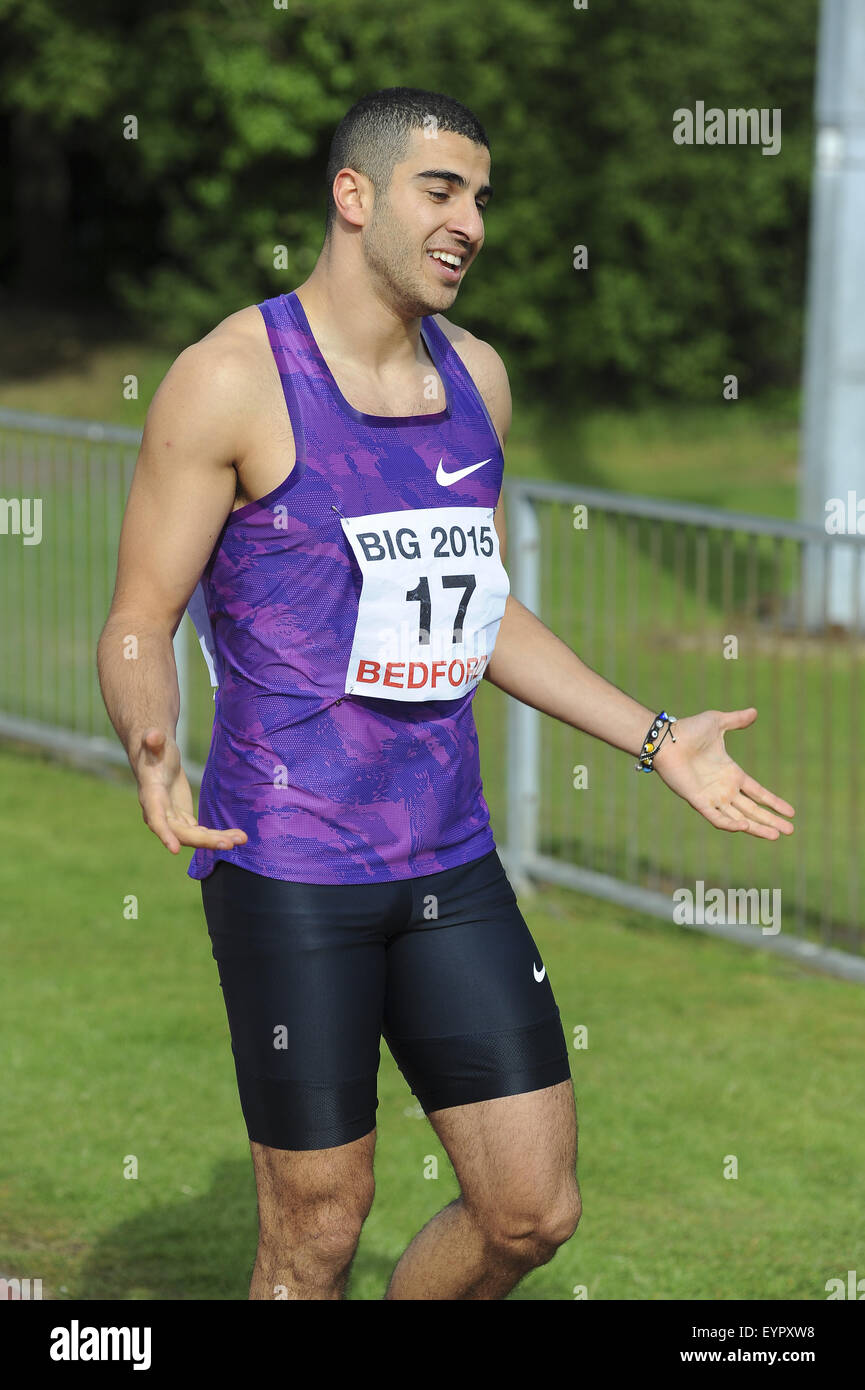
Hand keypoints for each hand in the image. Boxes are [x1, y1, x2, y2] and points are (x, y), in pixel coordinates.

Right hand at [134, 728, 247, 854]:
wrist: (156, 758)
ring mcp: (172, 819)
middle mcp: (160, 814)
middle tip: (228, 844)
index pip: (156, 819)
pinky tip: (237, 837)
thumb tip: (153, 735)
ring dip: (217, 840)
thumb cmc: (154, 748)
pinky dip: (218, 835)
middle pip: (182, 833)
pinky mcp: (183, 820)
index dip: (165, 834)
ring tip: (241, 839)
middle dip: (204, 840)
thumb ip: (153, 741)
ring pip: (194, 836)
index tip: (174, 849)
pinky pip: (201, 833)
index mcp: (151, 797)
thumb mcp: (154, 743)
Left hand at [651, 708, 794, 839]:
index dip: (774, 803)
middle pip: (752, 810)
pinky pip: (716, 818)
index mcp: (732, 773)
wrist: (665, 739)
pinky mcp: (698, 801)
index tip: (791, 812)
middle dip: (770, 821)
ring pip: (738, 819)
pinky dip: (730, 824)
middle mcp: (724, 789)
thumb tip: (755, 712)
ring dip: (756, 828)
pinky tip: (745, 827)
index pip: (758, 793)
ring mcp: (711, 797)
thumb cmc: (688, 730)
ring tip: (774, 836)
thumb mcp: (717, 722)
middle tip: (790, 832)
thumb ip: (736, 720)